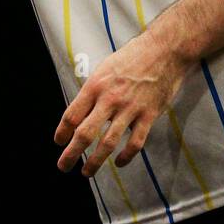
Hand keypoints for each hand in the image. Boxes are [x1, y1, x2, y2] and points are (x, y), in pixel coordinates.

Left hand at [53, 27, 196, 177]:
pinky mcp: (148, 115)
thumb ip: (93, 91)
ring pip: (108, 143)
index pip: (72, 115)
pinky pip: (135, 142)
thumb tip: (81, 112)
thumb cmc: (133, 57)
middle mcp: (110, 99)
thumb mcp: (105, 68)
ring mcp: (130, 109)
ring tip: (87, 172)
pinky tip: (119, 162)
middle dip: (71, 153)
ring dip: (95, 161)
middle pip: (85, 133)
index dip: (62, 132)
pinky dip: (126, 156)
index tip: (59, 142)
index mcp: (95, 86)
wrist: (164, 51)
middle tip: (63, 166)